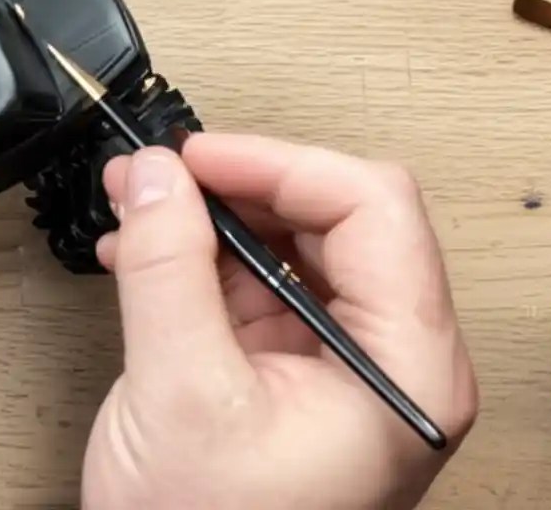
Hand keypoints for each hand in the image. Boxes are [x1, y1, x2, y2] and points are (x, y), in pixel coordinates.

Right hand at [83, 133, 477, 509]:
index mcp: (409, 367)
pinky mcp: (291, 374)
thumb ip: (169, 270)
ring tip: (141, 206)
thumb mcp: (182, 393)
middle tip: (163, 174)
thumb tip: (160, 176)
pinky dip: (199, 261)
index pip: (372, 208)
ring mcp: (340, 366)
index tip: (199, 157)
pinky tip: (143, 253)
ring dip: (211, 218)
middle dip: (239, 185)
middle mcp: (391, 360)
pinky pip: (256, 286)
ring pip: (291, 245)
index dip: (280, 164)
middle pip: (334, 218)